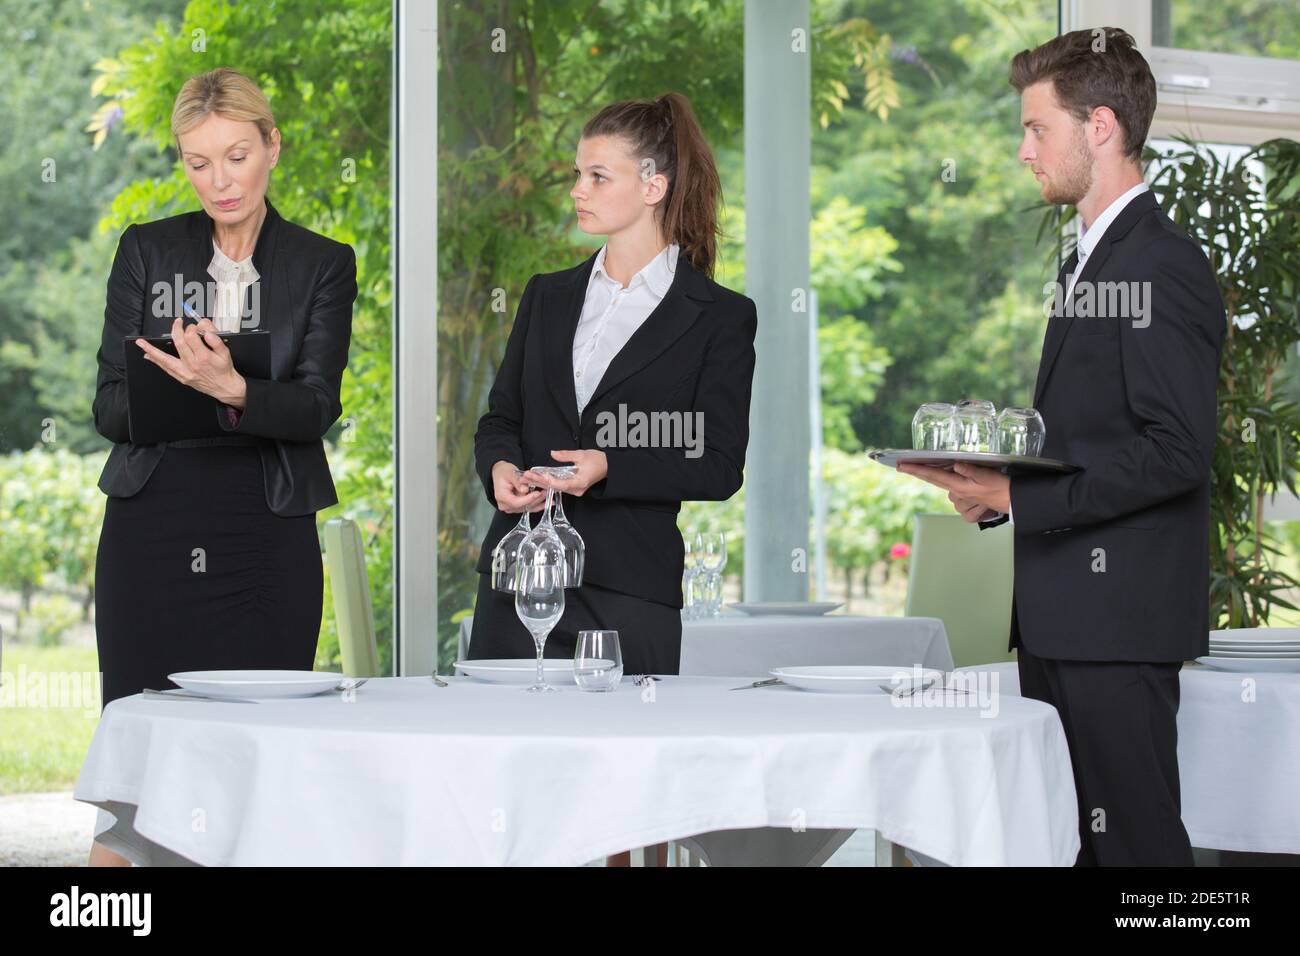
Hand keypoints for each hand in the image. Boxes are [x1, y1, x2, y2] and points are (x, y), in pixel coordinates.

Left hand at [135, 318, 246, 407]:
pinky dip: (156, 361)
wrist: (224, 387)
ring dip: (152, 349)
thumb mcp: (226, 353)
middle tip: (177, 323)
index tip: (193, 326)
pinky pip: (166, 368)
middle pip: (178, 343)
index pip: (191, 336)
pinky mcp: (181, 377)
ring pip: (165, 358)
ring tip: (141, 343)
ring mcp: (185, 372)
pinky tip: (148, 355)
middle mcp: (192, 364)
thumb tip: (206, 331)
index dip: (190, 328)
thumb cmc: (224, 369)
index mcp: (204, 357)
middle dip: (176, 330)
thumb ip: (216, 340)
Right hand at [491, 460, 545, 512]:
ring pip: (528, 507)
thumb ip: (517, 481)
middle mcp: (506, 505)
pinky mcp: (518, 507)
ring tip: (549, 495)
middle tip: (546, 491)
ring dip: (539, 502)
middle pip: (523, 506)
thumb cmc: (503, 472)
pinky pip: (529, 507)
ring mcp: (512, 508)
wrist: (500, 473)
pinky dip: (539, 505)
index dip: (528, 499)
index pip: (516, 502)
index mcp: (501, 497)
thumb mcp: (510, 473)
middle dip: (536, 499)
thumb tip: (524, 489)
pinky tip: (548, 502)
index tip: (537, 493)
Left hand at [520, 449, 607, 496]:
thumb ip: (566, 455)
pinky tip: (537, 480)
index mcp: (579, 482)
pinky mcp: (573, 488)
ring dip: (541, 482)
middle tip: (525, 476)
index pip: (560, 484)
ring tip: (527, 478)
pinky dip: (548, 482)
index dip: (547, 480)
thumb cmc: (597, 460)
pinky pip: (559, 486)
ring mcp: (575, 490)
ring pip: (555, 487)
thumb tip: (552, 453)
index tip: (536, 475)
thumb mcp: (581, 454)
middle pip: (554, 487)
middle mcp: (576, 489)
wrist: (608, 467)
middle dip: (539, 481)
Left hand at [896, 461, 1010, 520]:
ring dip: (939, 477)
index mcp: (958, 485)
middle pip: (932, 479)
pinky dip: (954, 486)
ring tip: (942, 472)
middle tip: (902, 465)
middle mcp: (956, 492)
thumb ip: (970, 470)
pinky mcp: (965, 501)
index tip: (902, 465)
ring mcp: (960, 498)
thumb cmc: (1000, 487)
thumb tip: (956, 465)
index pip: (932, 475)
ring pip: (944, 485)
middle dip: (916, 472)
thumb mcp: (987, 475)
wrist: (1011, 501)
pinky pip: (954, 492)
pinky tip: (962, 483)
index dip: (916, 469)